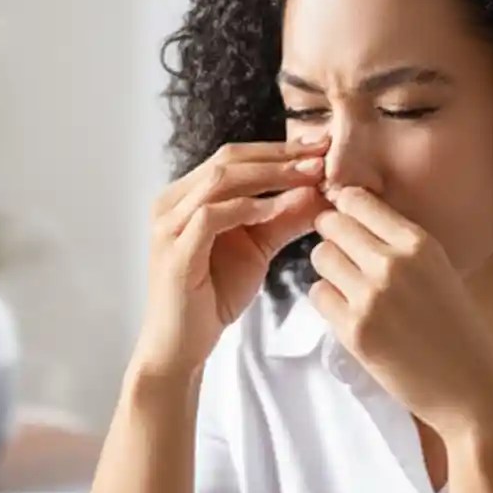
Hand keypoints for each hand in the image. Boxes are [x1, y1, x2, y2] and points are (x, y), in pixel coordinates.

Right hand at [132, 136, 330, 379]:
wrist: (182, 346)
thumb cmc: (214, 295)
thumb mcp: (258, 248)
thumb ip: (284, 218)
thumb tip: (321, 192)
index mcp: (188, 195)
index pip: (236, 156)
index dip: (280, 149)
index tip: (322, 147)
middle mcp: (172, 202)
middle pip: (229, 159)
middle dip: (280, 154)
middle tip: (322, 153)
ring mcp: (169, 224)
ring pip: (221, 181)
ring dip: (271, 175)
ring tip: (309, 176)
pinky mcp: (175, 251)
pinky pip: (212, 216)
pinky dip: (248, 207)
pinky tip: (278, 208)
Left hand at [308, 187, 492, 437]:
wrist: (472, 387)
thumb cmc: (458, 329)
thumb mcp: (438, 269)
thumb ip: (398, 246)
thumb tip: (351, 222)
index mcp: (419, 242)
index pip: (358, 200)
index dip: (346, 209)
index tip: (349, 224)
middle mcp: (392, 263)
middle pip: (331, 224)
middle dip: (333, 237)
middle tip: (346, 257)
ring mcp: (371, 297)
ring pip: (320, 257)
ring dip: (330, 269)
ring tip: (351, 288)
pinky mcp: (355, 331)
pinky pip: (318, 296)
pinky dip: (329, 302)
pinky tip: (352, 315)